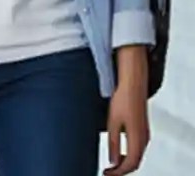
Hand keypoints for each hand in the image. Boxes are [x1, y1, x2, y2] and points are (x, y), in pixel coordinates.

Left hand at [105, 48, 149, 175]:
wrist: (133, 84)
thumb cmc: (123, 100)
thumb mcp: (113, 122)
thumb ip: (113, 142)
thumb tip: (113, 161)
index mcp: (137, 137)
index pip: (130, 163)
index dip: (118, 172)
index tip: (106, 173)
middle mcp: (144, 138)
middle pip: (135, 162)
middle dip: (122, 170)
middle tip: (107, 172)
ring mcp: (145, 134)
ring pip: (137, 156)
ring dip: (125, 164)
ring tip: (111, 166)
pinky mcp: (142, 130)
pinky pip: (137, 149)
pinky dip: (128, 155)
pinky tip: (118, 154)